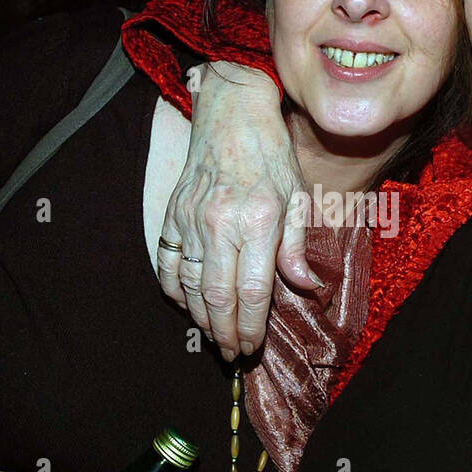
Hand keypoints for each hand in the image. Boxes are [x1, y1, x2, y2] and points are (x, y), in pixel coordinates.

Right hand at [156, 61, 320, 359]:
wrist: (231, 116)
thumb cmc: (272, 157)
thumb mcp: (298, 198)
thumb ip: (296, 247)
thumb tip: (305, 288)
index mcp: (259, 222)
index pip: (253, 292)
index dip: (252, 327)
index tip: (253, 346)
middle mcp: (221, 225)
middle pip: (217, 296)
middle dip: (224, 333)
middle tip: (231, 355)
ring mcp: (191, 221)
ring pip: (188, 285)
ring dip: (200, 318)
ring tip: (213, 337)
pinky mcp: (173, 214)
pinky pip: (166, 262)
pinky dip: (173, 290)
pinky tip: (186, 305)